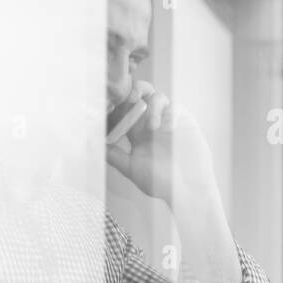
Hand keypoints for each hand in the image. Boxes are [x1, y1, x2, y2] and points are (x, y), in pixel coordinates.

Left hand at [106, 81, 216, 204]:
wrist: (188, 189)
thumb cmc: (161, 183)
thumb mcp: (132, 169)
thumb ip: (114, 155)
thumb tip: (95, 143)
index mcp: (136, 134)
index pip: (121, 113)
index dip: (113, 108)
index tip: (105, 109)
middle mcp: (149, 123)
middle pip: (136, 97)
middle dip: (128, 93)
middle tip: (123, 99)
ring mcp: (166, 119)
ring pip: (152, 96)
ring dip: (145, 101)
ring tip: (145, 118)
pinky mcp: (182, 119)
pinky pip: (172, 105)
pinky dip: (163, 109)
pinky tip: (160, 126)